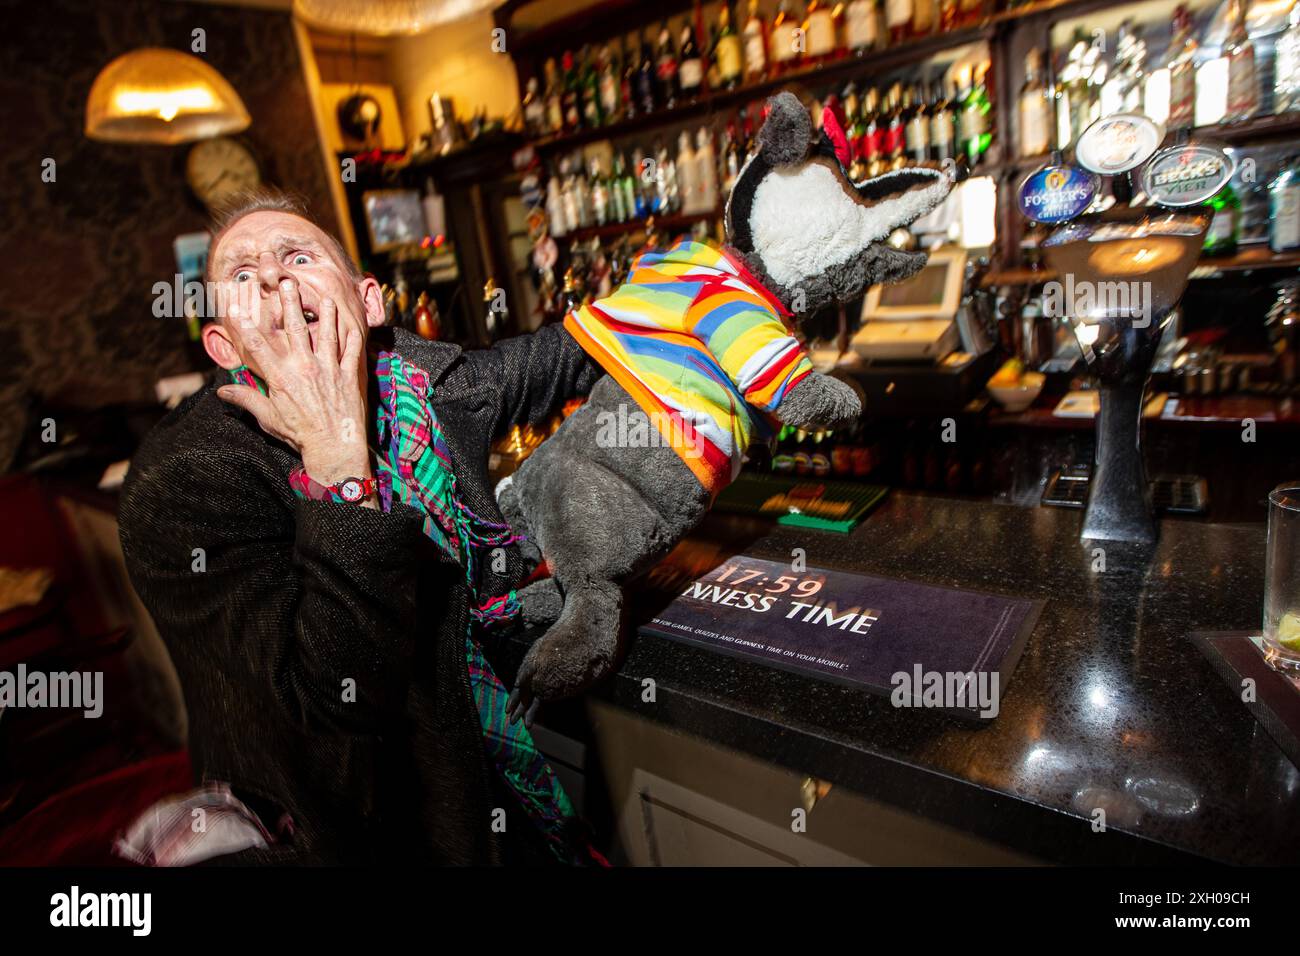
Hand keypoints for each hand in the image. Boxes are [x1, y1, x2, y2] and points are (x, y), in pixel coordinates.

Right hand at [217, 280, 372, 495]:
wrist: (334, 448)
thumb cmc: (299, 434)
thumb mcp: (268, 418)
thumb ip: (247, 399)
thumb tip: (222, 392)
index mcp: (282, 378)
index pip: (258, 347)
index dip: (244, 326)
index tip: (234, 308)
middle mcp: (305, 368)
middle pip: (295, 329)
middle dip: (290, 304)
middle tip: (286, 282)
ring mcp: (329, 370)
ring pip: (327, 334)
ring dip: (325, 314)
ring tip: (324, 297)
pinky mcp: (349, 376)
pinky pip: (352, 351)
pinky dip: (353, 336)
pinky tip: (352, 323)